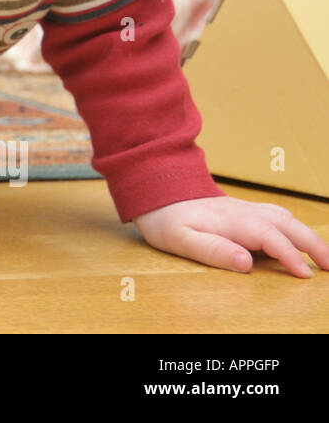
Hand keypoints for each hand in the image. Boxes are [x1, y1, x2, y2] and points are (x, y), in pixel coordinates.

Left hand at [133, 196, 328, 276]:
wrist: (155, 191)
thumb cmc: (165, 220)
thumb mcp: (180, 240)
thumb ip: (213, 251)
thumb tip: (247, 262)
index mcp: (231, 220)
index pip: (270, 237)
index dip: (290, 255)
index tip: (304, 274)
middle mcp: (243, 211)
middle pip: (287, 224)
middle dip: (313, 244)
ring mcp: (244, 207)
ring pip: (285, 217)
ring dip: (307, 235)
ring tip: (323, 256)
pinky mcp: (242, 209)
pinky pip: (275, 214)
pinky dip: (293, 226)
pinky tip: (297, 236)